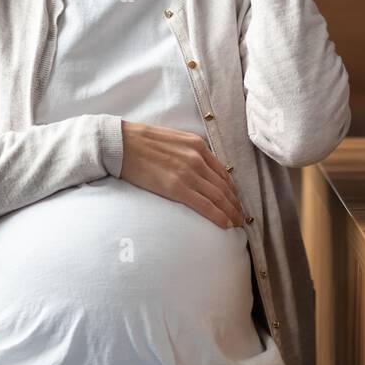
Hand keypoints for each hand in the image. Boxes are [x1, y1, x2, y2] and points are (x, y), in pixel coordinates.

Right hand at [118, 120, 243, 228]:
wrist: (122, 143)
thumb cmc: (143, 142)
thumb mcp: (175, 140)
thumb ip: (190, 152)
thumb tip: (199, 168)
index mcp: (198, 146)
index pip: (223, 172)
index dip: (232, 189)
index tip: (236, 200)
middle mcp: (198, 159)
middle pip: (224, 186)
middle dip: (235, 203)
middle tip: (242, 216)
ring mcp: (189, 173)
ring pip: (218, 197)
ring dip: (231, 212)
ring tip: (237, 222)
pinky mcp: (177, 187)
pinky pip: (204, 205)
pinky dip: (218, 216)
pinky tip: (226, 224)